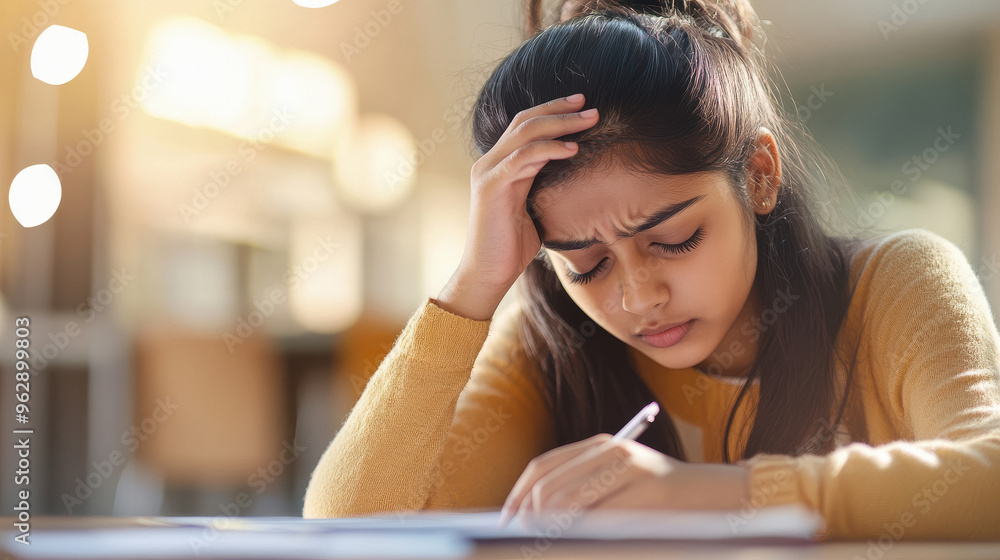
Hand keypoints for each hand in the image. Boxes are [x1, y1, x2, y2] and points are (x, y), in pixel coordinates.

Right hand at [438, 94, 598, 319]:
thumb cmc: (512, 247)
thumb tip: (574, 177)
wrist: (488, 273)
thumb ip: (544, 187)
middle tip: (589, 104)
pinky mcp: (492, 185)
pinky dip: (550, 149)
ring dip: (561, 124)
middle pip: (525, 121)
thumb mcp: (534, 209)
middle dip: (559, 109)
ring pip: (526, 132)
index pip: (525, 126)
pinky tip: (572, 149)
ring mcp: (488, 171)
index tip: (581, 106)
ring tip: (589, 119)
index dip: (552, 112)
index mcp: (500, 166)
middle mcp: (490, 162)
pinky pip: (524, 156)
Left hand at [498, 433, 750, 528]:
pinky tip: (576, 542)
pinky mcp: (648, 489)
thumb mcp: (620, 488)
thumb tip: (533, 522)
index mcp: (601, 445)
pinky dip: (582, 531)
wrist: (719, 496)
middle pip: (551, 484)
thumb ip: (583, 495)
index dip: (518, 497)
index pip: (543, 468)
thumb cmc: (664, 502)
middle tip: (522, 541)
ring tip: (544, 545)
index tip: (506, 524)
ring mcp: (630, 468)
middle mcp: (612, 450)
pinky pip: (601, 516)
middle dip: (530, 518)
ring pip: (569, 501)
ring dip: (551, 529)